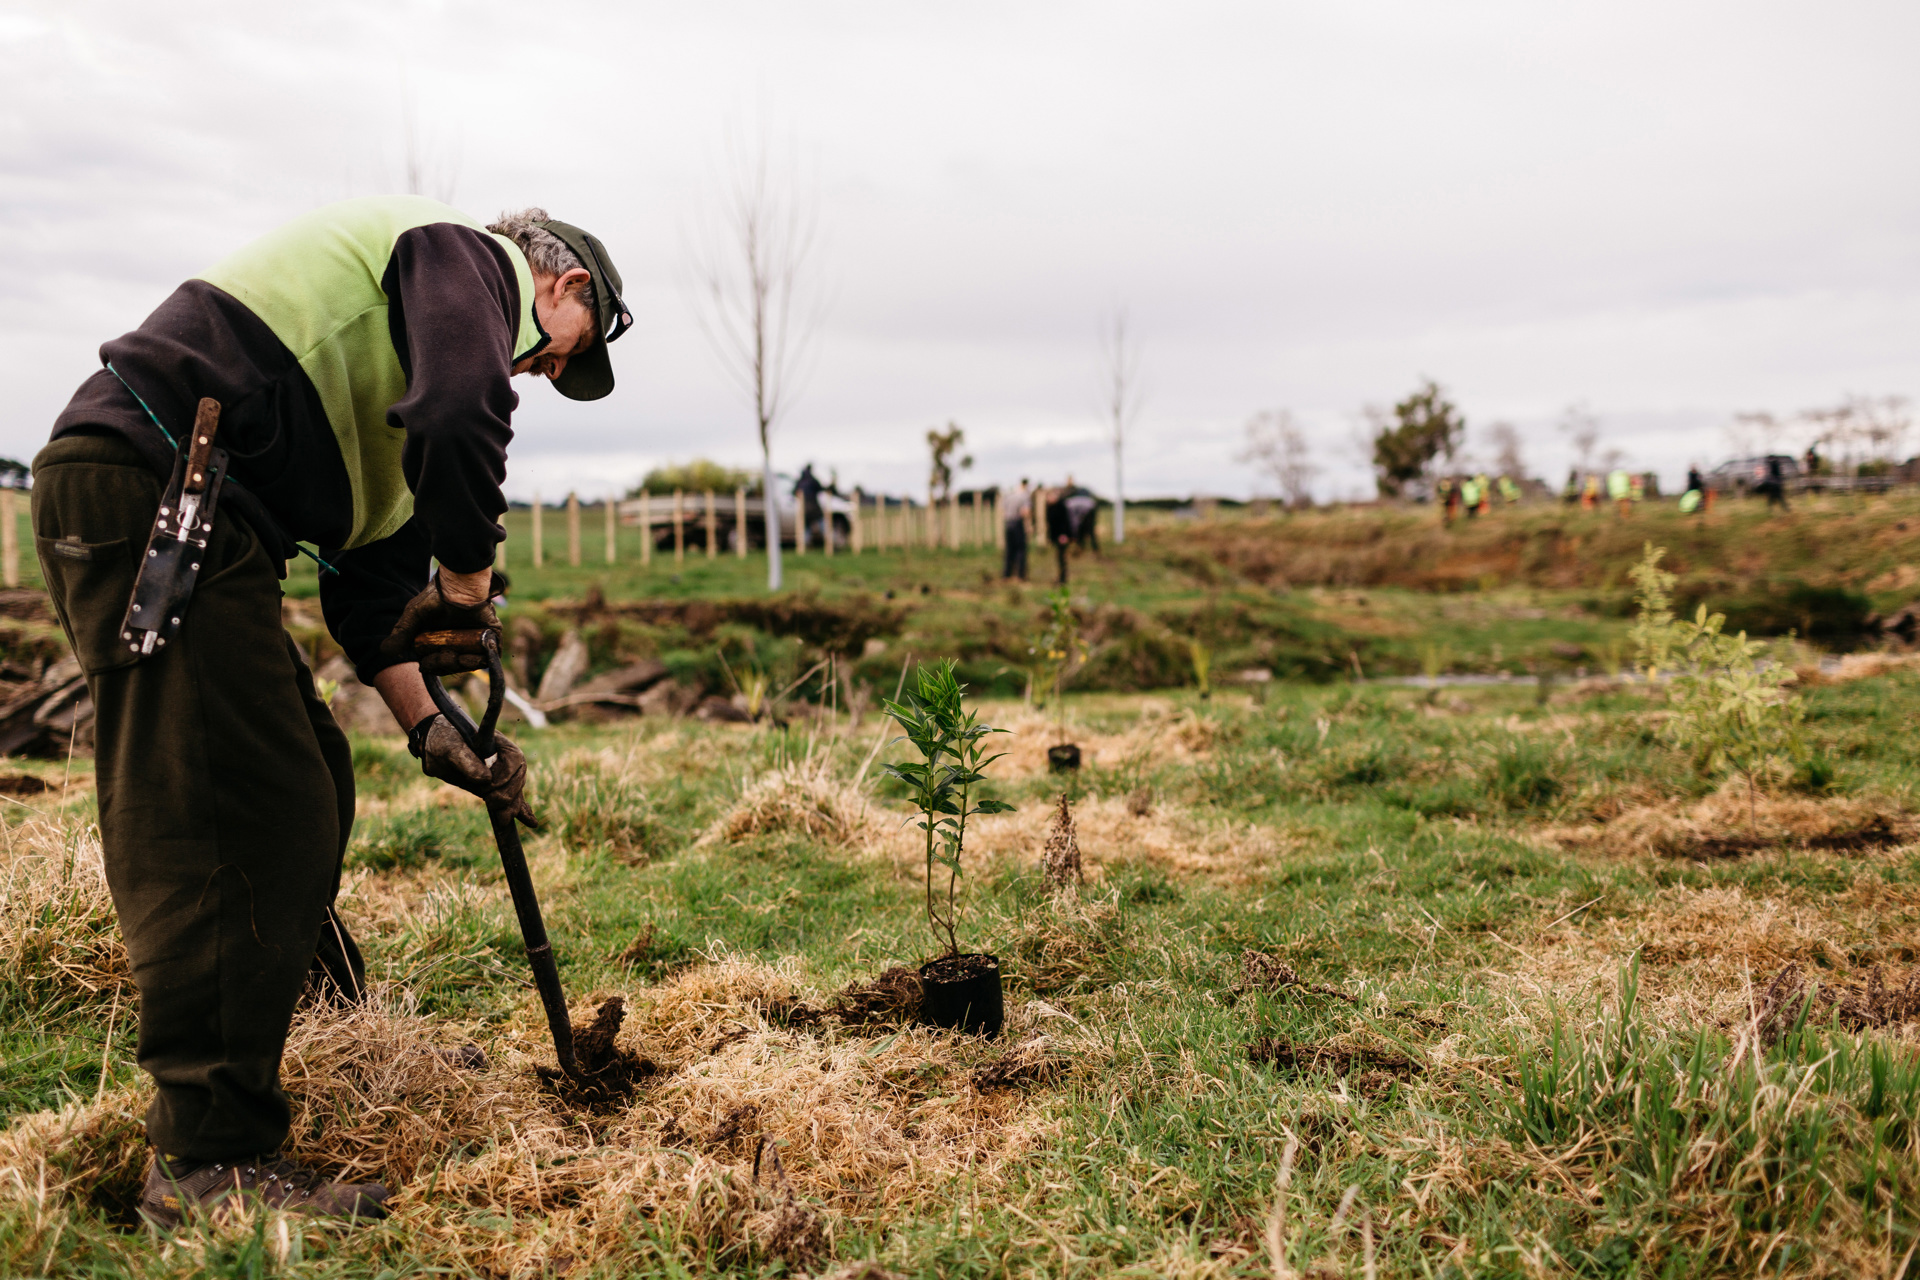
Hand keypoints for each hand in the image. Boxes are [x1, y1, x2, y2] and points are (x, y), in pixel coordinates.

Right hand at [378, 571, 503, 675]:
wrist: (460, 583)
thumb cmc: (436, 596)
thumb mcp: (414, 614)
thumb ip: (403, 632)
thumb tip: (386, 651)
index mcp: (438, 642)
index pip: (436, 663)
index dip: (432, 666)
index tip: (426, 663)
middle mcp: (456, 643)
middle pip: (453, 665)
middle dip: (449, 665)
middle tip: (447, 656)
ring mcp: (473, 640)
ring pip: (471, 663)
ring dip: (465, 665)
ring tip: (460, 657)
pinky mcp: (490, 635)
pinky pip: (490, 654)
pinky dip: (483, 658)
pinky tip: (476, 655)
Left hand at [408, 714, 538, 827]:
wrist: (434, 748)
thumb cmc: (443, 739)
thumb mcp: (451, 747)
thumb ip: (467, 762)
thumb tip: (485, 780)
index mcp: (500, 744)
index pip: (515, 760)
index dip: (505, 776)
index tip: (488, 785)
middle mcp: (505, 760)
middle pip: (518, 779)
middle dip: (507, 794)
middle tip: (490, 803)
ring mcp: (502, 775)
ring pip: (515, 792)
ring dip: (510, 806)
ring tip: (503, 819)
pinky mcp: (496, 788)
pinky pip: (514, 799)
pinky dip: (522, 811)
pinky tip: (531, 822)